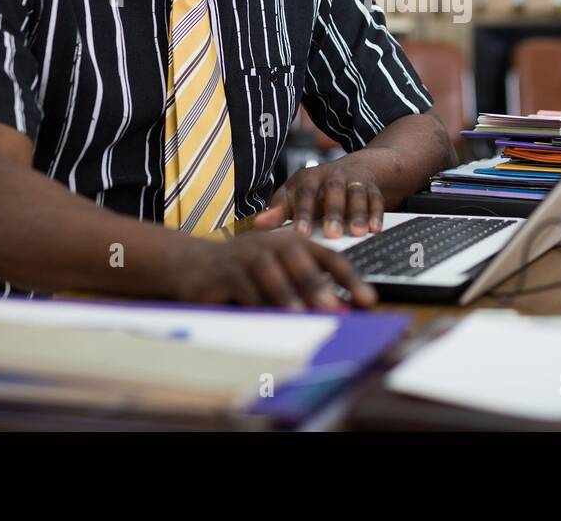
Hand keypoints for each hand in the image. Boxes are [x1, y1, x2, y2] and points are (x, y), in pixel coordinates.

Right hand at [173, 231, 375, 310]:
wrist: (192, 263)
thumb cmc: (244, 270)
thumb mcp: (277, 271)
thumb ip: (305, 286)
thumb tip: (341, 311)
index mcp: (293, 241)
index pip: (329, 256)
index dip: (350, 279)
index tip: (368, 300)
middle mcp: (273, 244)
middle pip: (301, 262)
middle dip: (320, 287)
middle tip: (336, 309)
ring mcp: (248, 255)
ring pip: (273, 276)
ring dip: (290, 297)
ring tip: (305, 316)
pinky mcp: (226, 272)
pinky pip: (246, 289)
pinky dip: (260, 305)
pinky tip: (271, 319)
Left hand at [251, 160, 386, 237]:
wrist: (353, 169)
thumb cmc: (316, 189)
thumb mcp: (295, 195)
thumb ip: (279, 211)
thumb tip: (257, 224)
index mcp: (309, 178)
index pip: (304, 193)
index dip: (302, 213)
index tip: (300, 234)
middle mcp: (332, 176)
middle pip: (333, 191)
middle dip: (333, 212)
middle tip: (332, 234)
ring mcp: (354, 181)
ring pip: (356, 194)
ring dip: (357, 213)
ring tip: (357, 233)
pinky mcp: (371, 188)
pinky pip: (376, 198)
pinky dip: (376, 213)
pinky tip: (376, 230)